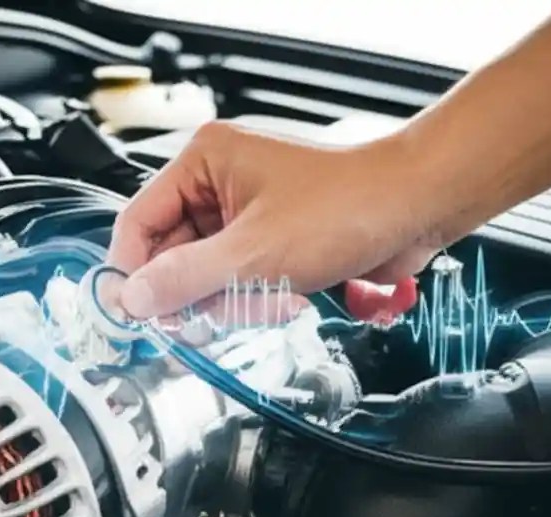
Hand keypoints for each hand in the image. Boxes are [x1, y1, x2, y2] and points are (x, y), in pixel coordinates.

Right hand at [107, 121, 448, 321]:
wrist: (418, 207)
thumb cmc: (349, 205)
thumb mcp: (255, 253)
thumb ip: (185, 279)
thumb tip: (132, 300)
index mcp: (204, 161)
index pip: (138, 223)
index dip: (133, 273)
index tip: (135, 316)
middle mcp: (219, 181)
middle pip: (170, 253)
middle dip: (193, 293)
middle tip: (206, 321)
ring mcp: (245, 210)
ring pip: (205, 273)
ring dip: (230, 299)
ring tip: (268, 301)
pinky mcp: (270, 237)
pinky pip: (237, 278)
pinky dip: (253, 298)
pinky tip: (285, 299)